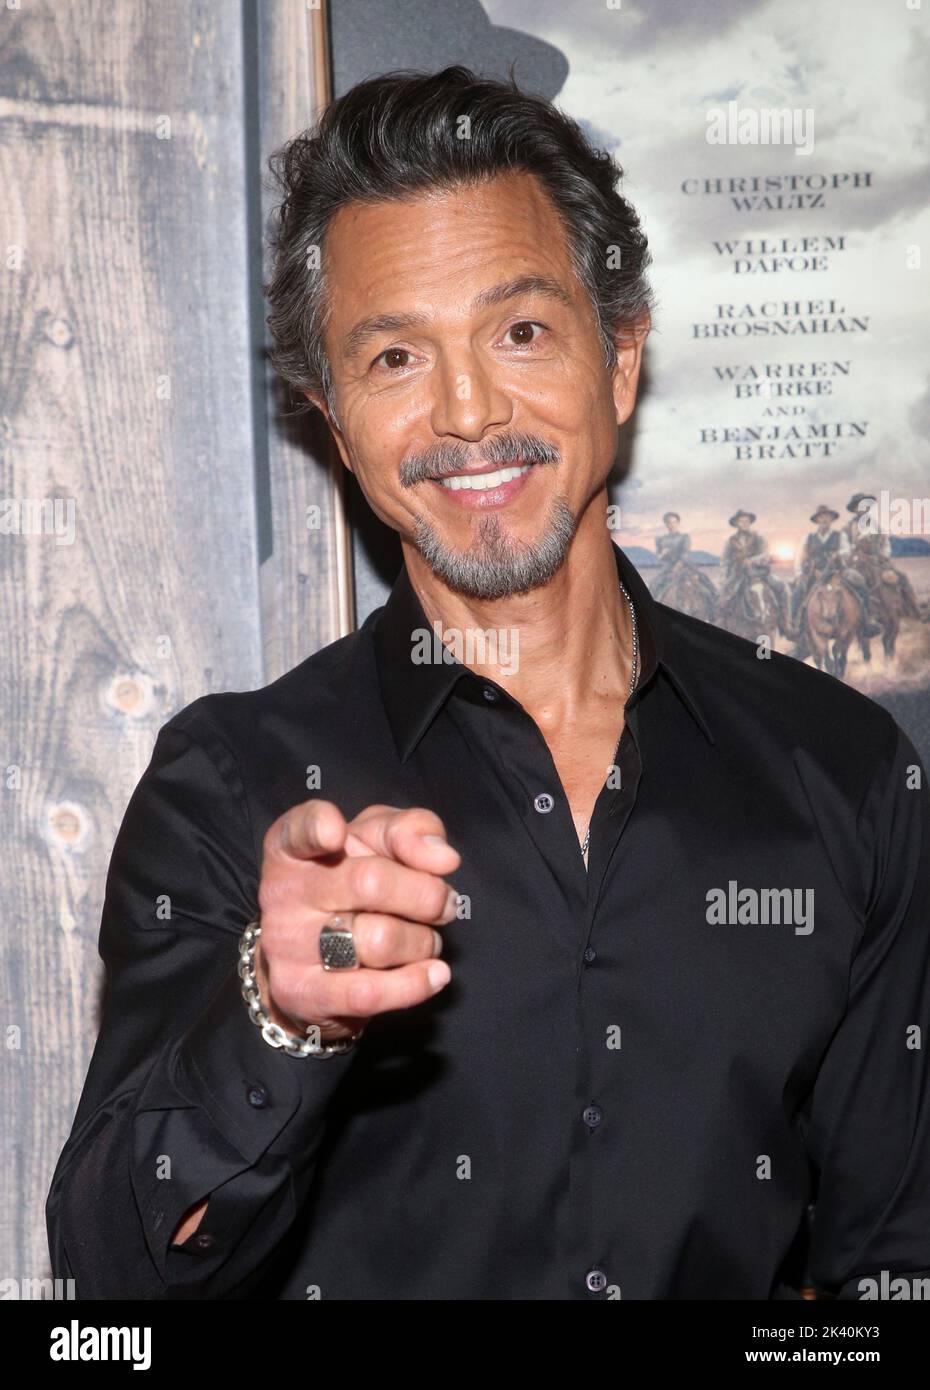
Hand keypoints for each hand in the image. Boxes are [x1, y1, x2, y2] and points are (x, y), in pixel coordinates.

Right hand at [254, 802, 460, 1040]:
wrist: (311, 967)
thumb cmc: (351, 887)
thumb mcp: (376, 844)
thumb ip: (408, 831)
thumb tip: (443, 857)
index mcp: (292, 847)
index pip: (299, 829)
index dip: (317, 827)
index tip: (337, 833)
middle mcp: (283, 892)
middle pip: (369, 883)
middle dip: (426, 894)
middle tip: (444, 903)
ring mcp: (287, 946)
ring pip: (379, 940)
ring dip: (422, 942)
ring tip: (425, 941)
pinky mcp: (302, 993)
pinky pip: (369, 992)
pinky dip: (415, 984)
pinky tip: (435, 974)